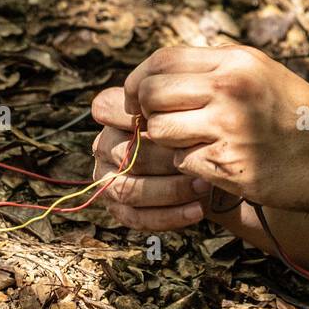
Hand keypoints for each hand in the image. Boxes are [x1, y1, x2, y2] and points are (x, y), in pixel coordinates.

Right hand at [90, 86, 210, 230]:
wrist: (205, 161)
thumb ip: (171, 90)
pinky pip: (139, 218)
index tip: (172, 118)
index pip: (107, 110)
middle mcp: (104, 148)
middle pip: (129, 155)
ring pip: (131, 190)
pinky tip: (197, 209)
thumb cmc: (192, 125)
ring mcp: (108, 181)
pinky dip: (170, 216)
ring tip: (204, 185)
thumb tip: (167, 90)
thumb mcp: (183, 103)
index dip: (136, 114)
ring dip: (171, 190)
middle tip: (201, 157)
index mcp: (110, 117)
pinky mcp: (120, 210)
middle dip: (167, 159)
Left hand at [123, 45, 308, 212]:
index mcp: (234, 61)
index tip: (137, 98)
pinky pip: (184, 164)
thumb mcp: (259, 71)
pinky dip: (193, 166)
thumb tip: (159, 77)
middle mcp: (228, 89)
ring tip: (193, 144)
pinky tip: (217, 163)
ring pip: (161, 132)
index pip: (161, 60)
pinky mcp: (231, 165)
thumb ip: (214, 69)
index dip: (138, 80)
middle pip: (151, 95)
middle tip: (160, 125)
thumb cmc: (298, 111)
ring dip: (168, 142)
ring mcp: (229, 128)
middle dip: (146, 113)